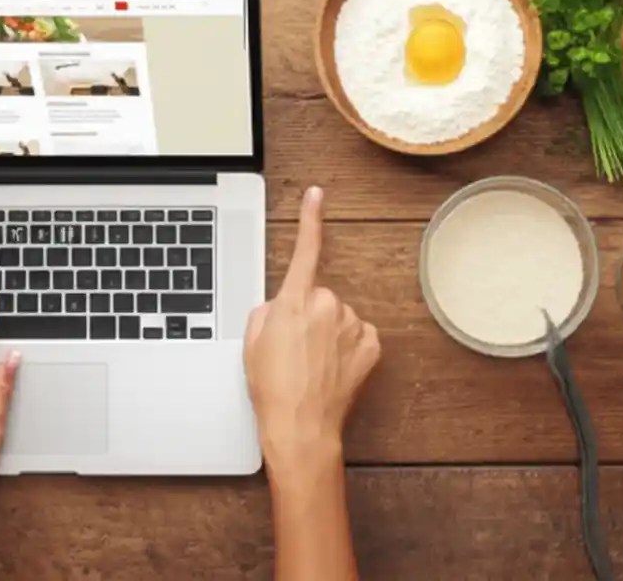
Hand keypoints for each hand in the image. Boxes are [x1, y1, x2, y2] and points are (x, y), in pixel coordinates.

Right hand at [244, 186, 380, 475]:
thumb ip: (267, 312)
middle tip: (294, 350)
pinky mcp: (370, 344)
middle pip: (319, 297)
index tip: (317, 195)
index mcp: (293, 301)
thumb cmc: (272, 388)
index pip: (305, 250)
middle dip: (308, 316)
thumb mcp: (252, 342)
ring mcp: (352, 325)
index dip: (310, 219)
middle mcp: (326, 305)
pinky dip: (347, 349)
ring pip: (339, 318)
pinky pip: (357, 335)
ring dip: (328, 335)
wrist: (301, 427)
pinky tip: (332, 370)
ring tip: (312, 366)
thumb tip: (281, 307)